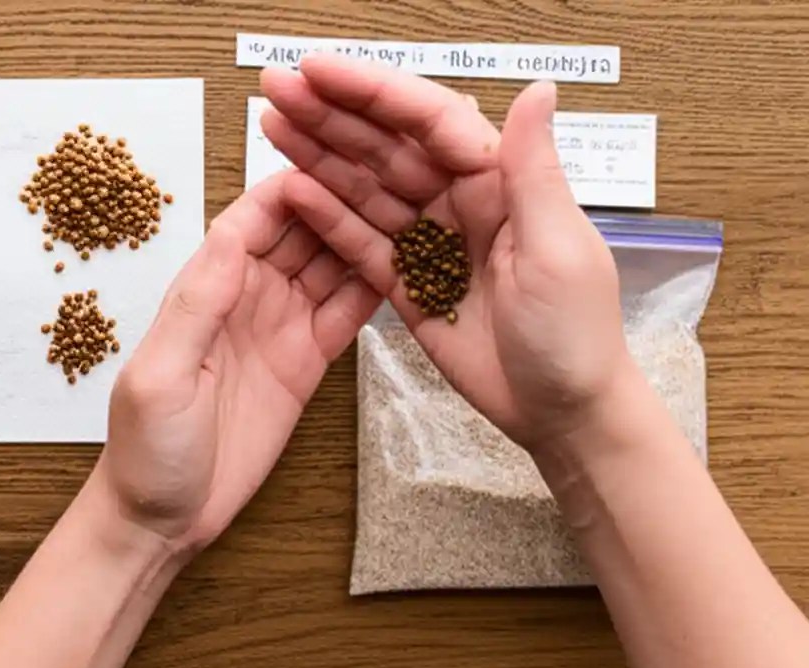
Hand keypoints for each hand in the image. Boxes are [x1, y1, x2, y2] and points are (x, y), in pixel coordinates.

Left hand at [96, 173, 380, 549]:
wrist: (162, 517)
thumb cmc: (145, 449)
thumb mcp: (162, 375)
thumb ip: (197, 305)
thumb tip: (228, 234)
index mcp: (204, 289)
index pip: (251, 220)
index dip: (291, 189)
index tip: (335, 162)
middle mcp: (245, 297)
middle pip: (298, 231)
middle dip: (338, 200)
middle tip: (393, 178)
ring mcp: (278, 326)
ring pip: (328, 264)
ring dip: (363, 238)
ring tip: (413, 212)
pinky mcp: (305, 362)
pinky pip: (344, 313)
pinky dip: (373, 290)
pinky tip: (409, 269)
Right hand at [260, 55, 632, 449]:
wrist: (563, 413)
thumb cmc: (576, 333)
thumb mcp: (559, 248)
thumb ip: (534, 169)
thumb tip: (537, 89)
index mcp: (499, 181)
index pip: (428, 120)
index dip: (372, 92)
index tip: (321, 72)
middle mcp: (460, 201)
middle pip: (386, 145)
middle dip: (331, 113)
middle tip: (277, 89)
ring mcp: (429, 241)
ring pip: (364, 187)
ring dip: (318, 155)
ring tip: (272, 126)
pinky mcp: (407, 282)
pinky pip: (360, 241)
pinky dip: (326, 218)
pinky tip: (292, 191)